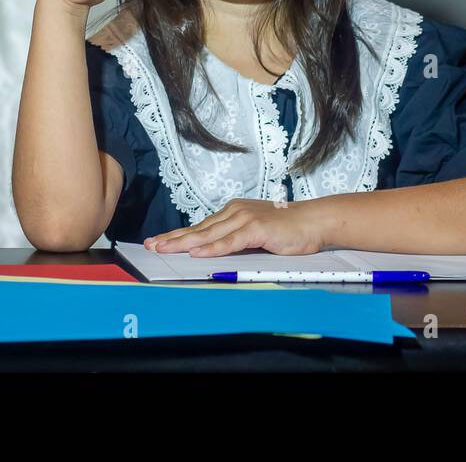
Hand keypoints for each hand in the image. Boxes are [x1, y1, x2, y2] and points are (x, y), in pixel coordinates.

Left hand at [143, 198, 328, 256]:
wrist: (314, 221)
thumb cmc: (288, 229)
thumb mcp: (255, 233)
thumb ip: (235, 240)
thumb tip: (212, 252)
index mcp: (233, 212)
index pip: (200, 226)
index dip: (178, 235)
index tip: (159, 241)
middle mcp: (235, 211)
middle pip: (199, 229)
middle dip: (174, 238)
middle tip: (152, 245)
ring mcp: (245, 218)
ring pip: (209, 235)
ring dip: (186, 243)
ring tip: (166, 249)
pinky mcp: (256, 229)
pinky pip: (229, 241)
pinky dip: (212, 248)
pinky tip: (197, 253)